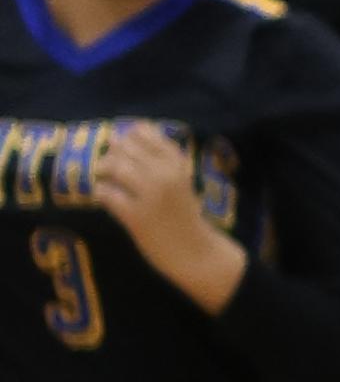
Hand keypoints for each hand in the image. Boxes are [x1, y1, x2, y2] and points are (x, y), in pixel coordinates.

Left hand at [89, 123, 242, 312]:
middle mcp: (165, 175)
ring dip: (103, 170)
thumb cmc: (184, 215)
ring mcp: (151, 196)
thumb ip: (162, 157)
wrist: (197, 252)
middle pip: (125, 147)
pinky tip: (105, 198)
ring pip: (115, 167)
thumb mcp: (181, 179)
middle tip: (110, 166)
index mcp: (177, 164)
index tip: (125, 147)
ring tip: (104, 179)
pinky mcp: (136, 217)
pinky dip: (101, 192)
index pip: (143, 133)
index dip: (127, 137)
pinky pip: (107, 194)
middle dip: (112, 153)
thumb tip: (132, 128)